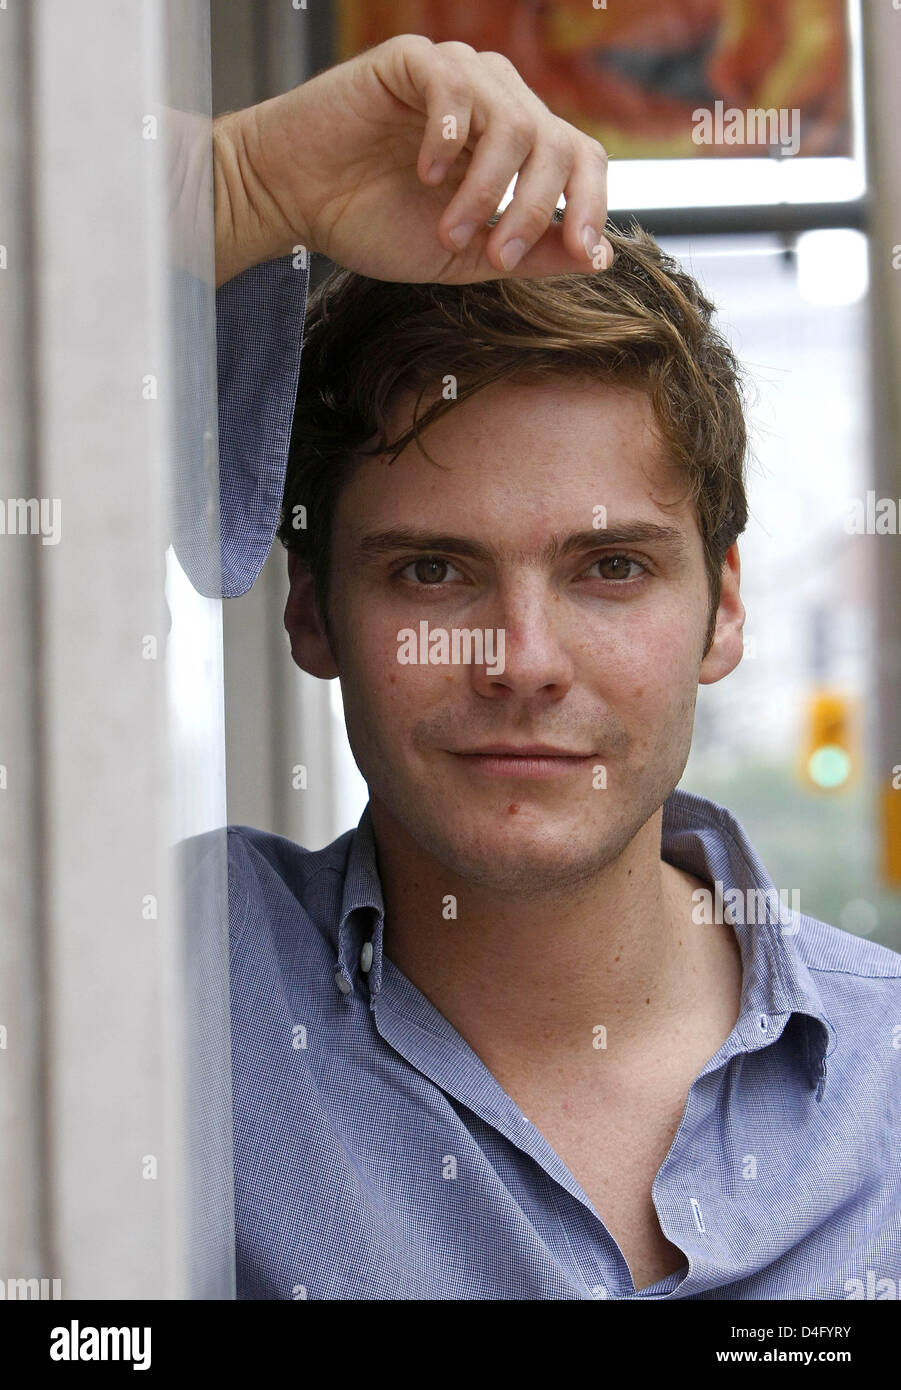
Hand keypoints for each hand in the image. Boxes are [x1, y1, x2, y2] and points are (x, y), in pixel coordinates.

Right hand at [214, 33, 611, 285]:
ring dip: (486, 189)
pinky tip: (426, 173)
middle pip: (556, 143)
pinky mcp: (413, 62)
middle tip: (496, 257)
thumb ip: (530, 254)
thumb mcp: (464, 257)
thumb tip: (595, 259)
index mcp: (516, 147)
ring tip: (447, 230)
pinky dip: (450, 136)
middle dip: (535, 209)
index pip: (581, 158)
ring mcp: (458, 78)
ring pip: (514, 121)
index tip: (586, 255)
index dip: (593, 205)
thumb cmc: (370, 222)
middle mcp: (497, 103)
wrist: (294, 199)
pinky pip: (457, 86)